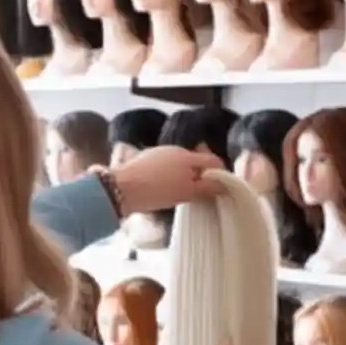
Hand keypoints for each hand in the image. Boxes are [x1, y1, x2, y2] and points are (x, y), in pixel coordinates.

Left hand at [109, 146, 225, 214]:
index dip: (221, 174)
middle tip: (202, 195)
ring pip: (181, 164)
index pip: (213, 161)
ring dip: (186, 176)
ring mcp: (159, 153)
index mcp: (188, 156)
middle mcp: (175, 150)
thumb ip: (207, 187)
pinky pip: (166, 167)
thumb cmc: (157, 191)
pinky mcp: (146, 160)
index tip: (221, 189)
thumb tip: (225, 184)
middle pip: (197, 161)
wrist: (120, 189)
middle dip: (202, 176)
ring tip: (182, 194)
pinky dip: (170, 176)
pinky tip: (164, 190)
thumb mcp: (186, 193)